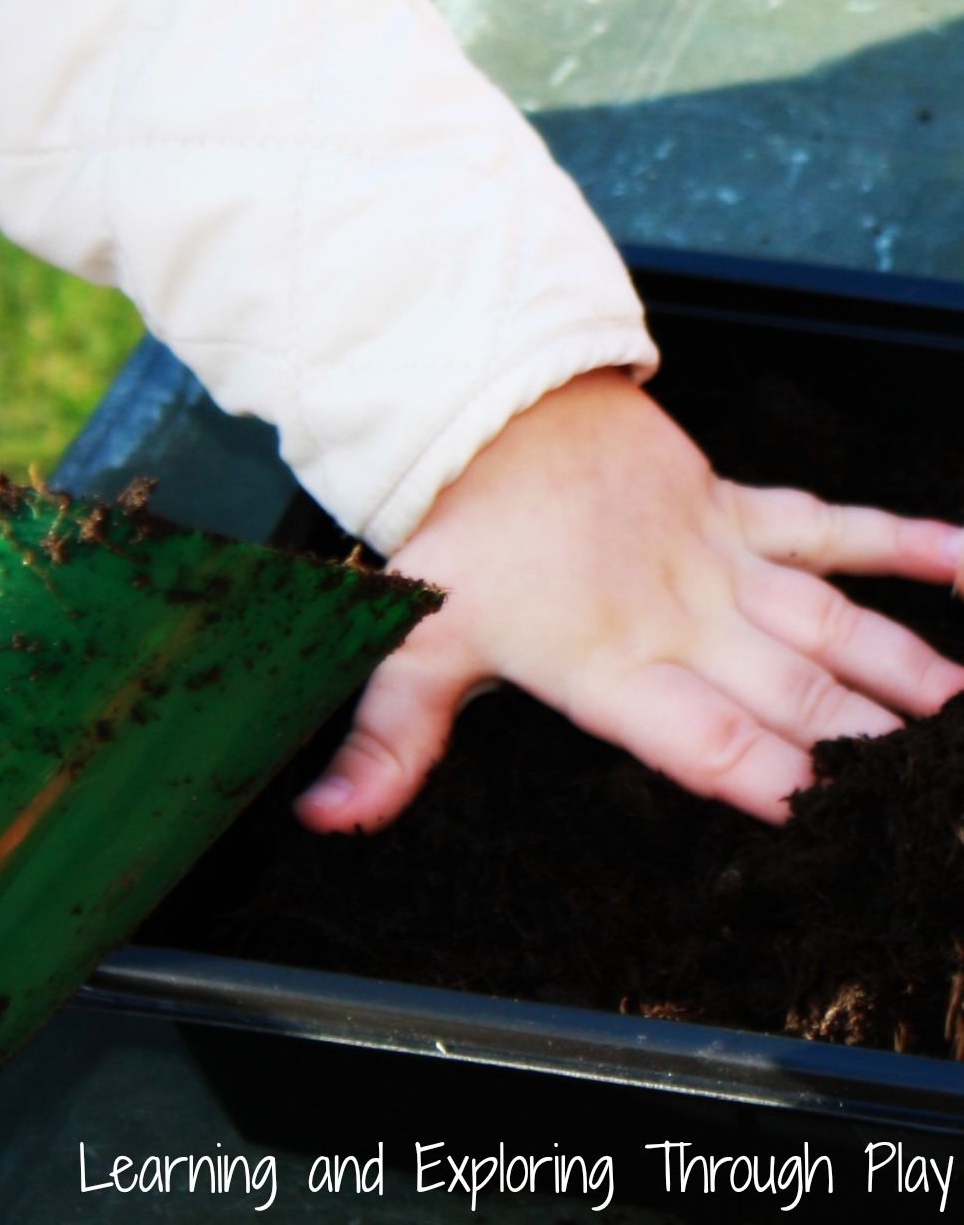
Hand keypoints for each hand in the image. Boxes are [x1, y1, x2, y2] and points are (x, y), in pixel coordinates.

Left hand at [295, 369, 963, 830]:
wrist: (488, 406)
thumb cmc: (459, 533)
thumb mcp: (409, 643)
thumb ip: (384, 745)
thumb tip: (325, 821)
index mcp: (602, 661)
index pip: (690, 730)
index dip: (749, 770)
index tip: (806, 808)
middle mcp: (673, 614)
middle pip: (779, 689)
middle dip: (852, 742)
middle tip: (920, 789)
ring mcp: (715, 558)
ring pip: (821, 619)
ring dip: (892, 668)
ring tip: (950, 709)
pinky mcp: (735, 508)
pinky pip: (831, 524)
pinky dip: (904, 544)